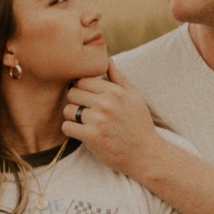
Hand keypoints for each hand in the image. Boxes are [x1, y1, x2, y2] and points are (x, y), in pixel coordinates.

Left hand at [62, 61, 161, 175]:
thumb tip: (107, 59)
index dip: (81, 88)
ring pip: (68, 110)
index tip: (86, 98)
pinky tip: (82, 133)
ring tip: (84, 123)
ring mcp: (98, 119)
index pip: (83, 79)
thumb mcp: (135, 97)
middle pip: (72, 92)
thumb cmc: (139, 125)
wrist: (146, 154)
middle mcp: (106, 103)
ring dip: (72, 117)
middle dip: (75, 101)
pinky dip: (71, 130)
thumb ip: (119, 78)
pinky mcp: (92, 136)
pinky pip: (67, 127)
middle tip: (84, 111)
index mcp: (115, 91)